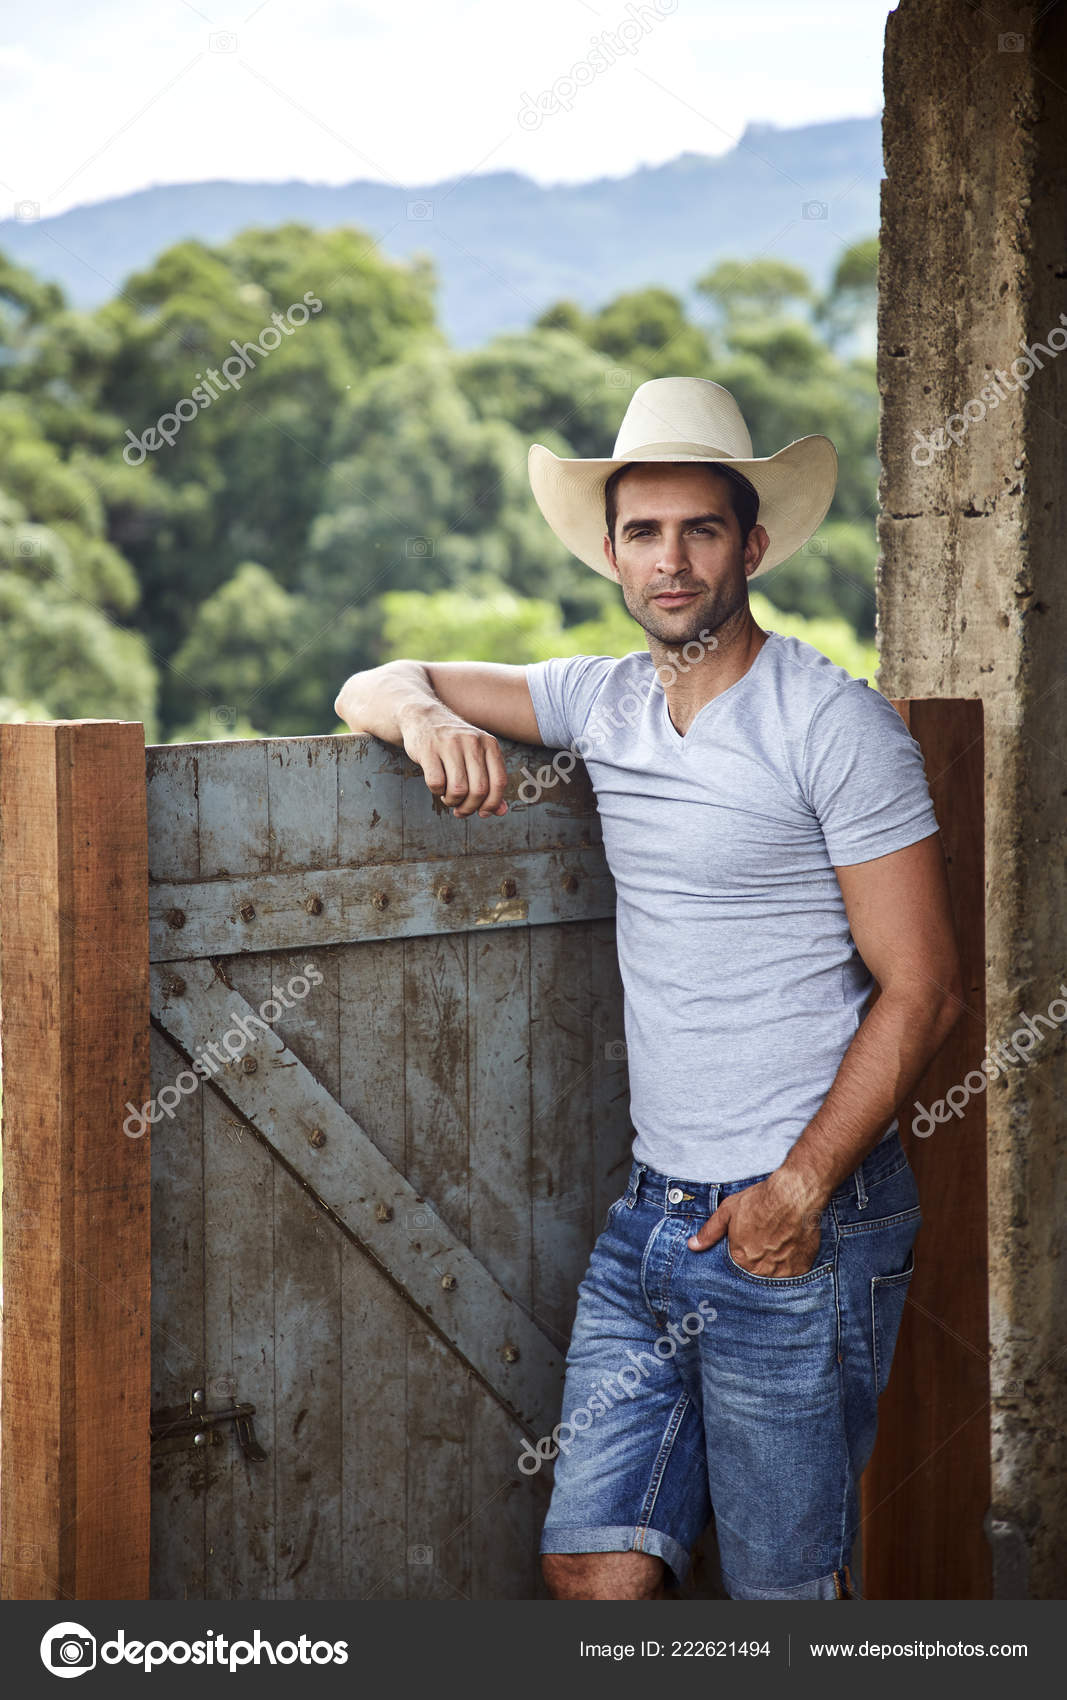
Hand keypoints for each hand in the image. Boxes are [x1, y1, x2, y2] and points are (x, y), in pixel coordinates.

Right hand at [400, 706, 508, 818]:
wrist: (423, 718)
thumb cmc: (454, 745)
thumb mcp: (477, 757)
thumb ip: (491, 783)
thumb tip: (501, 811)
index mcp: (489, 744)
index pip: (499, 782)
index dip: (492, 804)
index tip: (482, 813)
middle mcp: (472, 742)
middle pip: (479, 790)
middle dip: (470, 807)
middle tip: (461, 809)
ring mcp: (450, 744)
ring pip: (458, 789)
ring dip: (452, 801)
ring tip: (448, 797)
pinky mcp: (428, 749)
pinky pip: (436, 783)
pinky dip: (436, 792)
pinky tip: (437, 786)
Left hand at [687, 1169, 825, 1277]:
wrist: (794, 1196)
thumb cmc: (761, 1201)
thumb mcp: (728, 1211)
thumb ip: (710, 1232)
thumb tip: (693, 1245)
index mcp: (740, 1260)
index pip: (733, 1272)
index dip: (737, 1262)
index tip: (744, 1253)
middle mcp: (760, 1271)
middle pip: (753, 1277)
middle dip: (753, 1267)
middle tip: (761, 1249)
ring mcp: (781, 1273)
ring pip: (771, 1279)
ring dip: (770, 1270)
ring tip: (774, 1250)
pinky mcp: (800, 1270)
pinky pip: (791, 1278)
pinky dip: (787, 1269)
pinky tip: (787, 1253)